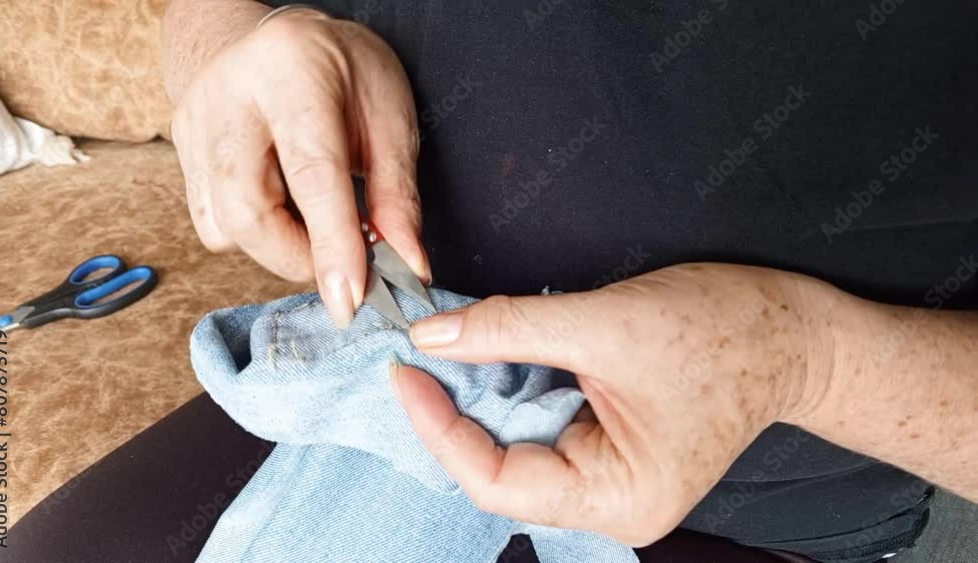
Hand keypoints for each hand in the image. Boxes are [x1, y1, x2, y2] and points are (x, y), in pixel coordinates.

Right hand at [171, 8, 427, 326]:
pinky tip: (280, 207)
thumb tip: (408, 267)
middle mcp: (230, 94)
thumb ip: (398, 196)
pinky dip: (252, 235)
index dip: (333, 245)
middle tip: (341, 263)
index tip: (352, 300)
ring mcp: (195, 121)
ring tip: (313, 222)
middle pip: (247, 211)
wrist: (278, 41)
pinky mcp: (180, 147)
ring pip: (223, 226)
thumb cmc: (344, 76)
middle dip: (298, 259)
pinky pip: (209, 221)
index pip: (312, 175)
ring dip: (276, 248)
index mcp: (294, 73)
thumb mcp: (391, 118)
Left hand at [391, 263, 835, 544]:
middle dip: (455, 407)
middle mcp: (608, 501)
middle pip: (500, 466)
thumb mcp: (607, 323)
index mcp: (617, 497)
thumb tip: (431, 336)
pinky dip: (510, 385)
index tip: (405, 371)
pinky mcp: (607, 443)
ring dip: (480, 393)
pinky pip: (540, 422)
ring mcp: (608, 474)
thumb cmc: (723, 331)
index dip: (440, 427)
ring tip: (448, 346)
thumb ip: (509, 330)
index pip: (496, 480)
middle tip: (417, 351)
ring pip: (516, 441)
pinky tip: (490, 352)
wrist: (793, 329)